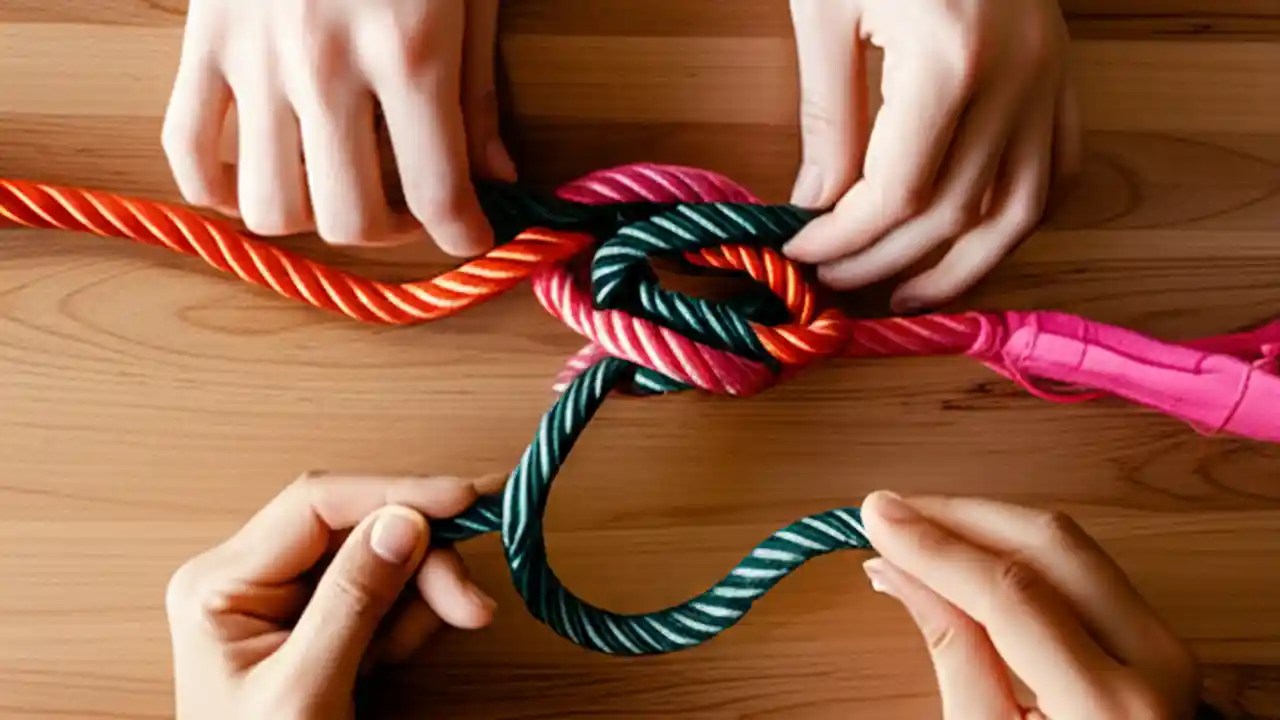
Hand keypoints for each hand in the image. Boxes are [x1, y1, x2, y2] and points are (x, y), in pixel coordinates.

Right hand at [162, 0, 512, 252]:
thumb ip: (478, 93)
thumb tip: (497, 180)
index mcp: (408, 53)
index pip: (439, 193)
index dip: (464, 236)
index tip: (472, 237)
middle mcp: (326, 67)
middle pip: (349, 219)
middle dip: (392, 231)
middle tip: (410, 204)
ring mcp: (254, 58)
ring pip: (268, 206)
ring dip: (311, 217)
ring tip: (338, 186)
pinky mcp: (202, 41)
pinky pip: (186, 150)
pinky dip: (215, 189)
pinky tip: (255, 181)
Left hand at [166, 473, 496, 718]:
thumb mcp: (307, 690)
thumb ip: (353, 602)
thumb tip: (404, 522)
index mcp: (221, 582)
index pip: (316, 504)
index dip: (395, 493)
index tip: (465, 500)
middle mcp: (251, 574)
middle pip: (358, 526)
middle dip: (422, 561)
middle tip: (470, 605)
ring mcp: (285, 595)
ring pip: (382, 555)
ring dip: (418, 598)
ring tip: (402, 657)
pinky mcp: (319, 615)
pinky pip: (385, 591)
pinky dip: (407, 620)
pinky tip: (392, 659)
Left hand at [784, 0, 1081, 311]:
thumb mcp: (827, 12)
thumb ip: (829, 115)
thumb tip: (818, 206)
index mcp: (950, 58)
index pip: (899, 193)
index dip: (845, 239)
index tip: (803, 252)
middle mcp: (1016, 76)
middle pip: (955, 214)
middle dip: (883, 262)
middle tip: (835, 281)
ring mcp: (1051, 78)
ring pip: (1021, 211)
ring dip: (961, 268)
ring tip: (905, 296)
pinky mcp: (1064, 75)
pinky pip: (1059, 170)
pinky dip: (1020, 218)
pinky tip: (974, 244)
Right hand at [859, 492, 1199, 718]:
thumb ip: (951, 650)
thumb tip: (896, 568)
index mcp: (1109, 706)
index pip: (1012, 592)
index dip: (935, 546)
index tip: (877, 516)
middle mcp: (1157, 662)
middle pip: (1051, 544)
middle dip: (962, 515)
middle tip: (892, 510)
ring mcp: (1166, 644)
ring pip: (1069, 544)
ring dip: (986, 524)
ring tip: (917, 528)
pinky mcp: (1157, 636)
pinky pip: (1081, 567)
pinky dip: (1017, 549)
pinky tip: (965, 550)